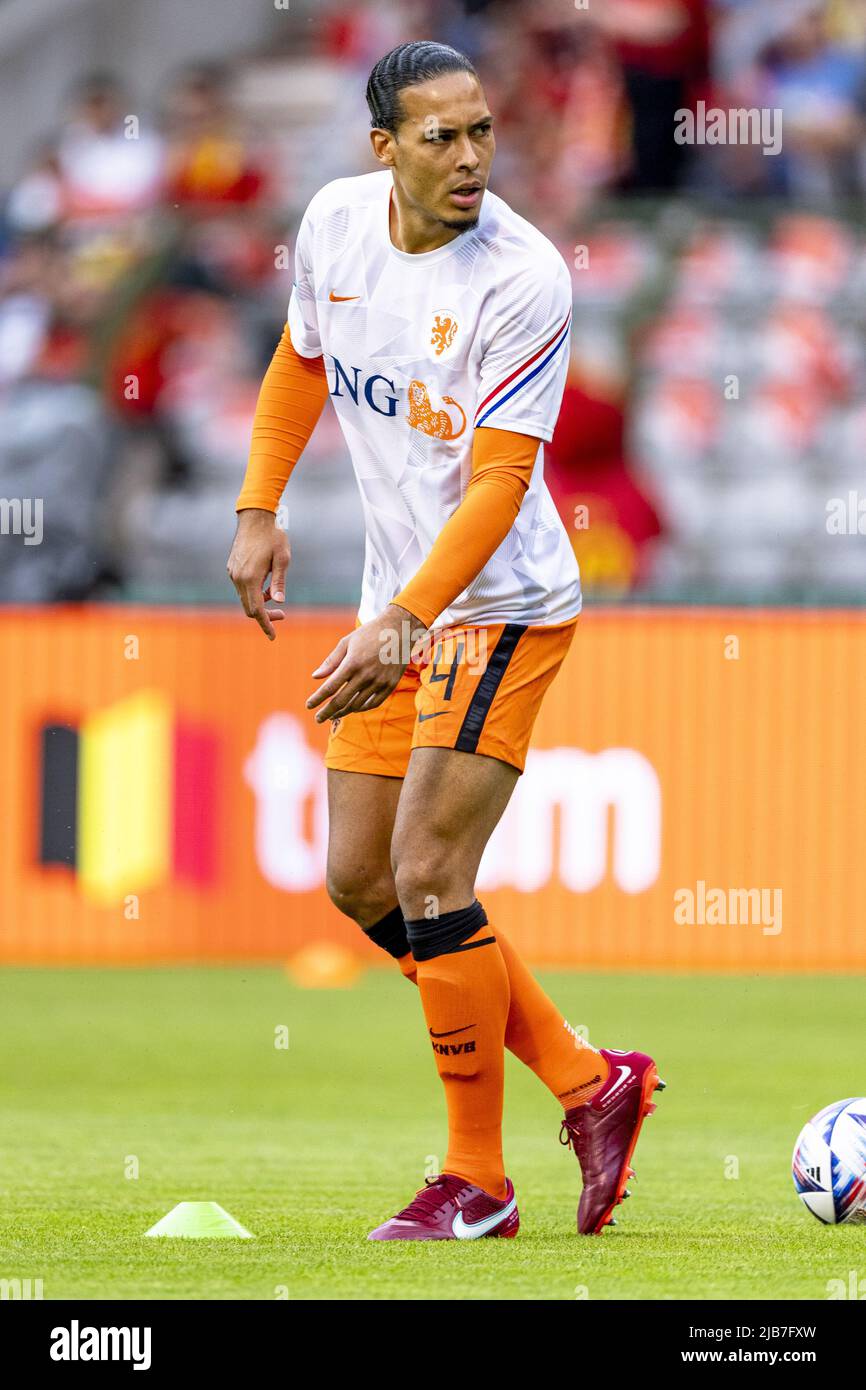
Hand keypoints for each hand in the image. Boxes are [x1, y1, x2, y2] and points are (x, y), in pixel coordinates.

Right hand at [227, 509, 289, 640]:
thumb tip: (279, 602)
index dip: (266, 624)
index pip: (257, 610)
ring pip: (244, 598)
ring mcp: (233, 573)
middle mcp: (238, 578)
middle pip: (249, 608)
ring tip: (273, 594)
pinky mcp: (232, 568)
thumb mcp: (283, 559)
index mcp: (250, 578)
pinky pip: (241, 588)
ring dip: (259, 602)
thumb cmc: (272, 536)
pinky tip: (264, 584)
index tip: (273, 636)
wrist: (254, 518)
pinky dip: (252, 592)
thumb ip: (279, 582)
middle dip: (264, 616)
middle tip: (282, 615)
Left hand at [306, 604, 427, 722]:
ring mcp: (379, 681)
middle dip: (328, 712)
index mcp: (352, 663)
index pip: (330, 687)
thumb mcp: (347, 642)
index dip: (318, 698)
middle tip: (318, 718)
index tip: (309, 705)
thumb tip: (315, 677)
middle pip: (342, 700)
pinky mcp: (390, 685)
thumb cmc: (369, 634)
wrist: (400, 630)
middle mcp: (366, 675)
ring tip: (335, 714)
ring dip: (344, 712)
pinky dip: (362, 708)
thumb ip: (331, 661)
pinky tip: (353, 708)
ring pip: (357, 705)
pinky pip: (374, 703)